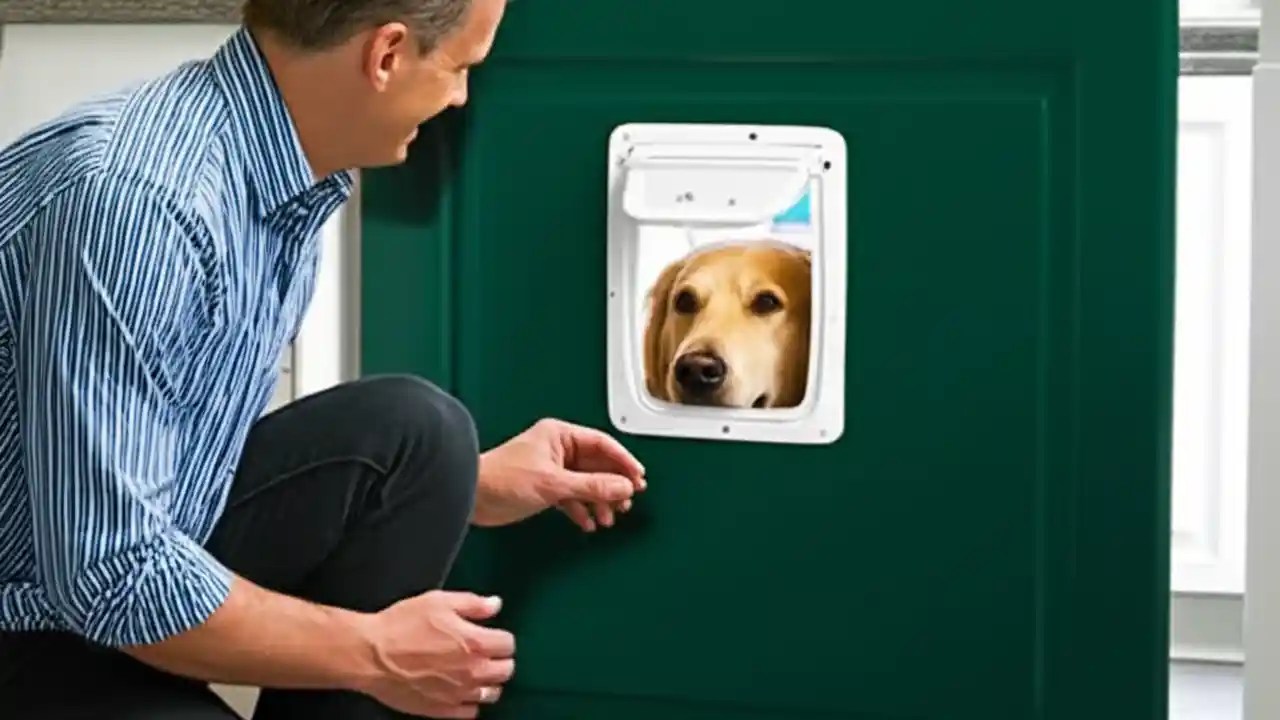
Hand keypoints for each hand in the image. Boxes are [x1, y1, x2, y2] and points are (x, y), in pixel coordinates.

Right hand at [358, 590, 514, 717]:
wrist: (371, 655)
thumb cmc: (402, 625)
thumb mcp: (439, 602)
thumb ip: (473, 604)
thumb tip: (495, 605)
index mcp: (475, 643)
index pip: (508, 644)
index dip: (500, 637)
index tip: (491, 635)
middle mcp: (472, 671)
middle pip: (506, 671)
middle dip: (500, 660)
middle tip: (486, 653)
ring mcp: (458, 694)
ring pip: (491, 693)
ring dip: (488, 682)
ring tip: (475, 672)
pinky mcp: (441, 710)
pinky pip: (470, 712)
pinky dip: (470, 702)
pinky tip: (460, 690)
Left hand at [473, 418, 646, 530]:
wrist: (470, 497)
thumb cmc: (500, 477)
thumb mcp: (553, 483)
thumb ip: (591, 486)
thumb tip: (621, 487)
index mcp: (560, 435)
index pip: (602, 445)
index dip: (623, 462)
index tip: (638, 478)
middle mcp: (558, 449)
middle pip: (597, 465)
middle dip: (613, 485)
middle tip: (627, 500)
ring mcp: (552, 469)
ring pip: (586, 483)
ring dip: (599, 500)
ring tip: (609, 516)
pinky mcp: (544, 488)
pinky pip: (573, 497)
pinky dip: (582, 510)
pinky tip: (588, 522)